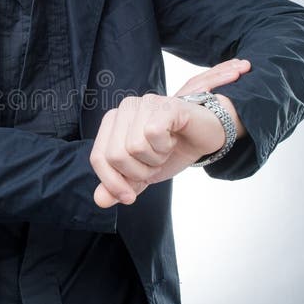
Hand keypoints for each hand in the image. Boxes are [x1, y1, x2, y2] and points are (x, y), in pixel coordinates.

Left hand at [90, 58, 250, 207]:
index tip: (130, 197)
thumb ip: (119, 186)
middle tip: (155, 164)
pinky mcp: (165, 105)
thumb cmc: (171, 150)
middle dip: (138, 172)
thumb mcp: (142, 175)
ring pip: (135, 147)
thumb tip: (100, 200)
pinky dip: (165, 147)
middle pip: (115, 155)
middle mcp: (125, 108)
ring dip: (155, 159)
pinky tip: (172, 139)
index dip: (112, 182)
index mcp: (112, 123)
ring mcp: (145, 103)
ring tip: (165, 150)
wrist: (204, 138)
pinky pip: (154, 134)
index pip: (98, 157)